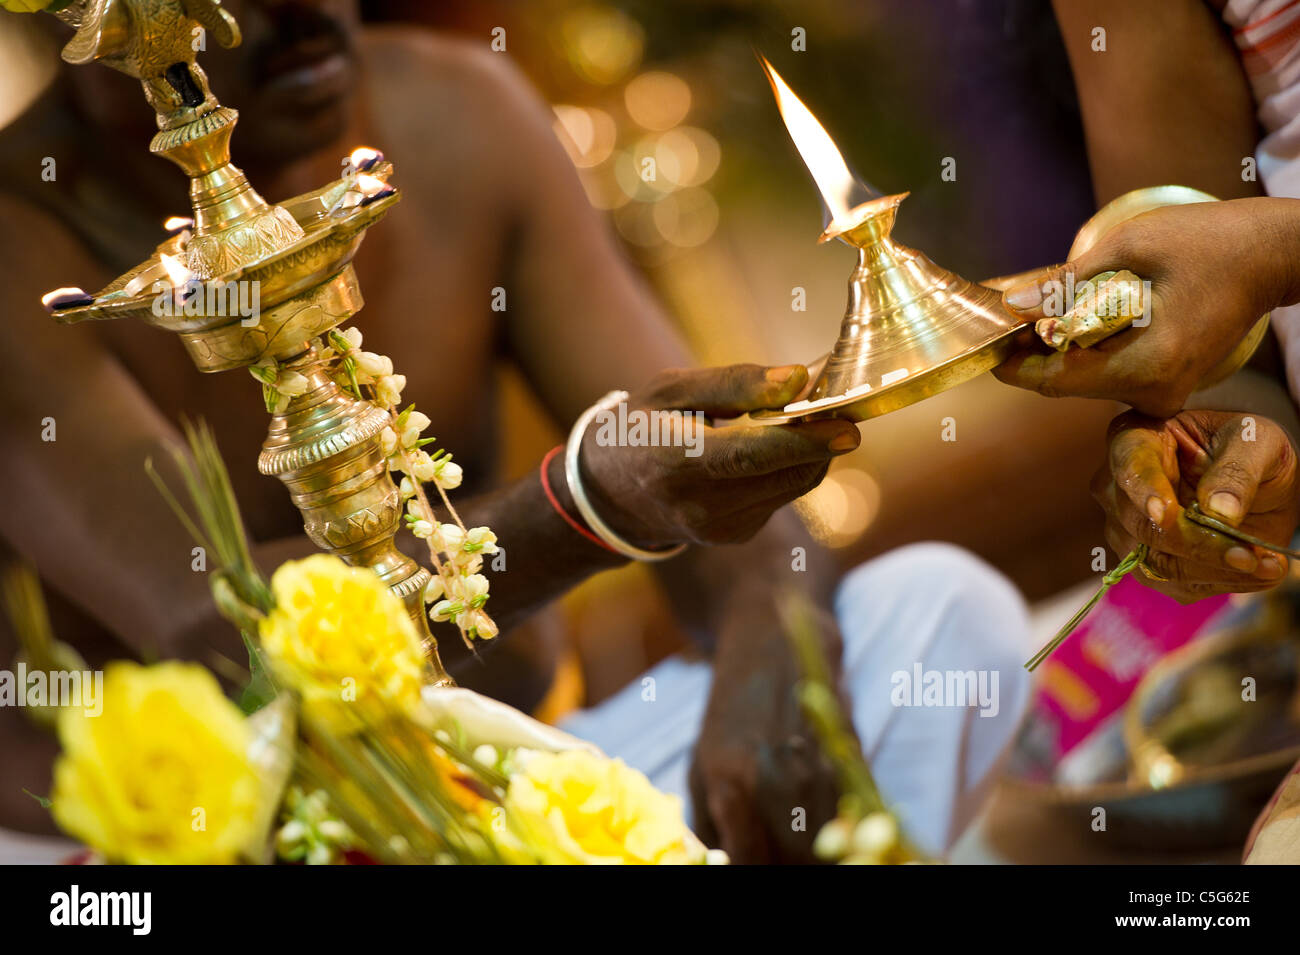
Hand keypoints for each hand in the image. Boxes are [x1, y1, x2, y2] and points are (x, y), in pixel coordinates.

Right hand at [578, 364, 859, 547]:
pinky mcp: (735, 536)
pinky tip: (768, 448)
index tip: (846, 426)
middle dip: (820, 439)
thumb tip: (798, 378)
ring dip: (809, 451)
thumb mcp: (671, 389)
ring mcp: (719, 528)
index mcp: (673, 461)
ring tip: (801, 416)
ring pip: (793, 485)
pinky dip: (788, 468)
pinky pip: (781, 496)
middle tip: (838, 403)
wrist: (609, 496)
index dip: (801, 441)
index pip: (748, 454)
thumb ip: (733, 383)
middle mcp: (698, 504)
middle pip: (784, 473)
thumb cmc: (639, 427)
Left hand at [689, 600, 844, 863]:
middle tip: (780, 854)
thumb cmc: (729, 709)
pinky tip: (832, 820)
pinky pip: (854, 809)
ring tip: (803, 835)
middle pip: (798, 861)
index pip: (749, 864)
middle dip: (791, 864)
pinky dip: (845, 823)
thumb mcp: (701, 765)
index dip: (753, 871)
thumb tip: (716, 864)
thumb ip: (711, 823)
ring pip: (832, 841)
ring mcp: (818, 765)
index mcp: (731, 784)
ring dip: (822, 849)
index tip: (751, 865)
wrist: (772, 633)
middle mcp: (778, 779)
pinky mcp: (850, 751)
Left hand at [996, 198, 1299, 416]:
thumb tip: (1012, 304)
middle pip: (1066, 383)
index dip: (1012, 363)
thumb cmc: (1208, 241)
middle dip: (1030, 351)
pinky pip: (1107, 372)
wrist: (1269, 254)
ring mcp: (1162, 393)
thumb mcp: (1130, 247)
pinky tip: (1070, 316)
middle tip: (1001, 318)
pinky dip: (1084, 346)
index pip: (1055, 380)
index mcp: (1150, 364)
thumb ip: (1066, 281)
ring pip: (1084, 379)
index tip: (986, 340)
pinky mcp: (1164, 384)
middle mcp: (1156, 392)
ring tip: (1029, 313)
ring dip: (1055, 347)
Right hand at [1093, 409, 1299, 601]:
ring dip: (1214, 570)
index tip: (1165, 514)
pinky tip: (1262, 569)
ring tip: (1267, 564)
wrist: (1256, 481)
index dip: (1144, 491)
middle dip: (1195, 543)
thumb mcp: (1255, 441)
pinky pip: (1179, 585)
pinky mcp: (1150, 565)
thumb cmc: (1247, 447)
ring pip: (1155, 564)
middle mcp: (1119, 489)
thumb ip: (1237, 470)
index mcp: (1136, 441)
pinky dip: (1226, 582)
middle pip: (1140, 525)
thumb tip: (1219, 512)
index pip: (1131, 466)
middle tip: (1248, 554)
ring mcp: (1129, 531)